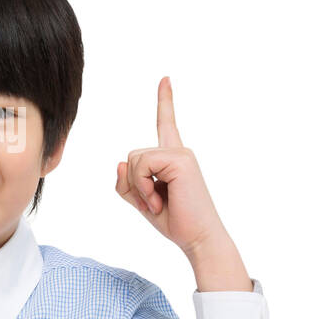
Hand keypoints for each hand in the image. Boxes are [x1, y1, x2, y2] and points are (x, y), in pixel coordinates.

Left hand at [114, 76, 231, 260]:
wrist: (197, 239)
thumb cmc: (174, 221)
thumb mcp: (142, 202)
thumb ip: (127, 182)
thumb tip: (120, 162)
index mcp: (172, 158)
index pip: (166, 124)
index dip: (165, 101)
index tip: (165, 79)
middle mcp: (178, 151)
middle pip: (131, 156)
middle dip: (133, 185)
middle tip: (154, 205)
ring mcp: (181, 154)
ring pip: (133, 161)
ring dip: (138, 188)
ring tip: (158, 204)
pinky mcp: (180, 160)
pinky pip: (141, 166)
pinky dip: (143, 187)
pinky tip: (159, 201)